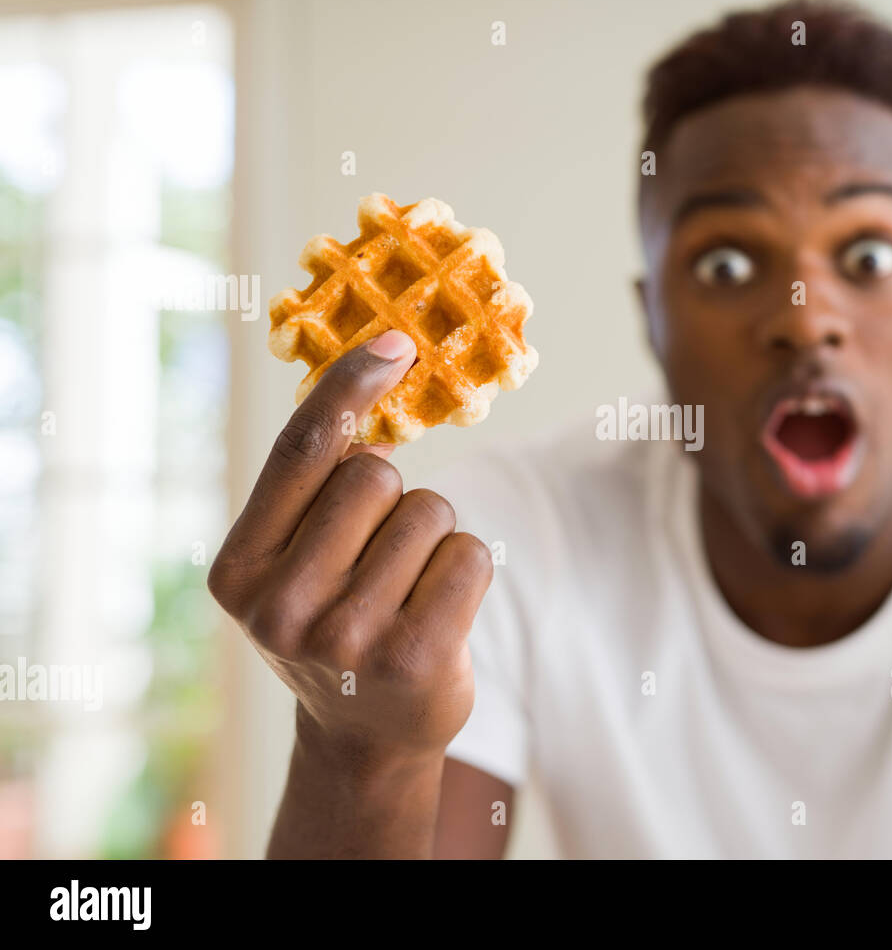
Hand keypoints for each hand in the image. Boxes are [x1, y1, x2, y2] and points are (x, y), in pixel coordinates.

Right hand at [207, 330, 492, 765]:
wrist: (365, 735)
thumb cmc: (334, 624)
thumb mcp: (293, 563)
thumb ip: (312, 487)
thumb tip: (377, 362)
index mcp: (237, 571)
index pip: (302, 450)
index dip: (351, 384)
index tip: (395, 342)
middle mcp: (280, 607)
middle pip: (375, 475)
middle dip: (394, 498)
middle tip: (380, 557)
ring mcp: (346, 637)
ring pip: (430, 511)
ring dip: (432, 537)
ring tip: (405, 592)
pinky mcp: (414, 657)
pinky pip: (469, 554)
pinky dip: (465, 569)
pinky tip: (438, 613)